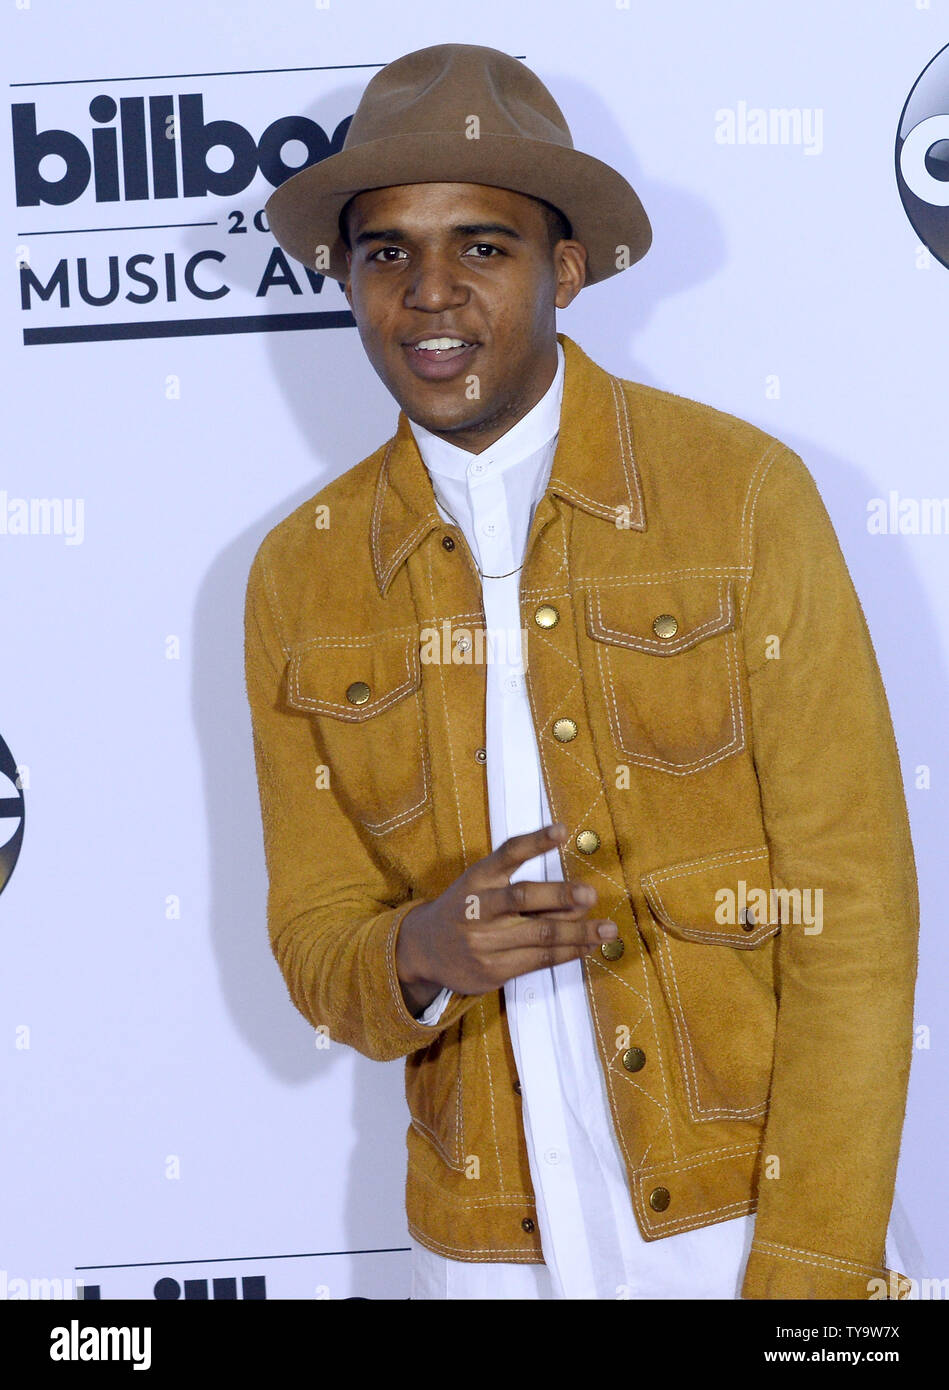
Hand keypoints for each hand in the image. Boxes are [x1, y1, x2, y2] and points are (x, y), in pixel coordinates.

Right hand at [396, 822, 617, 1013]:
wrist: (424, 950)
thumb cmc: (466, 910)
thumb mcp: (483, 888)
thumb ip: (526, 889)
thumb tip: (580, 899)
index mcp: (477, 878)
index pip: (507, 854)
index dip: (535, 842)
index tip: (561, 830)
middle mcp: (478, 907)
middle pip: (523, 897)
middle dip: (560, 895)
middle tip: (590, 894)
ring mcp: (484, 941)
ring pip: (539, 934)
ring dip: (579, 932)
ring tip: (608, 929)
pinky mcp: (493, 970)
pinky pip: (539, 961)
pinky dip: (568, 953)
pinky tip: (587, 947)